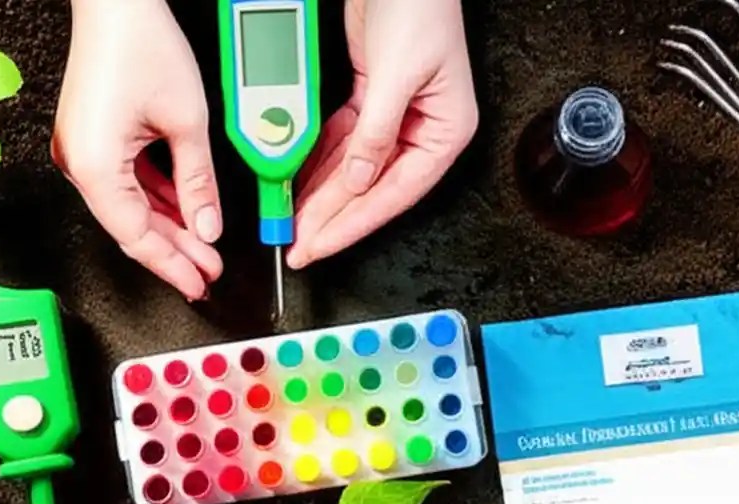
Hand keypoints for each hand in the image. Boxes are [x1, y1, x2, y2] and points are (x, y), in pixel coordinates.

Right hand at [53, 0, 222, 299]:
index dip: (171, 266)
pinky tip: (183, 213)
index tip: (197, 284)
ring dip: (167, 227)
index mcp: (94, 165)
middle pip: (131, 226)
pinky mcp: (92, 139)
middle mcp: (79, 162)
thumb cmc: (140, 44)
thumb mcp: (187, 121)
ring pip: (131, 207)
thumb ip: (199, 182)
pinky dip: (156, 200)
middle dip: (173, 252)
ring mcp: (82, 151)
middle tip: (205, 272)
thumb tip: (208, 225)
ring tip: (203, 247)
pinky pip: (126, 183)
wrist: (117, 2)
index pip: (136, 236)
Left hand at [289, 0, 477, 269]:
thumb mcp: (395, 75)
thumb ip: (375, 133)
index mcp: (445, 132)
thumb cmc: (419, 7)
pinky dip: (318, 164)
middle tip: (298, 244)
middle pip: (371, 188)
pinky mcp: (370, 100)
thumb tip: (358, 181)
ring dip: (321, 196)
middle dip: (332, 218)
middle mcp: (423, 130)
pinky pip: (341, 143)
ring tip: (292, 222)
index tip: (320, 245)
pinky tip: (298, 184)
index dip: (353, 224)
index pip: (395, 193)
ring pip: (353, 170)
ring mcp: (395, 117)